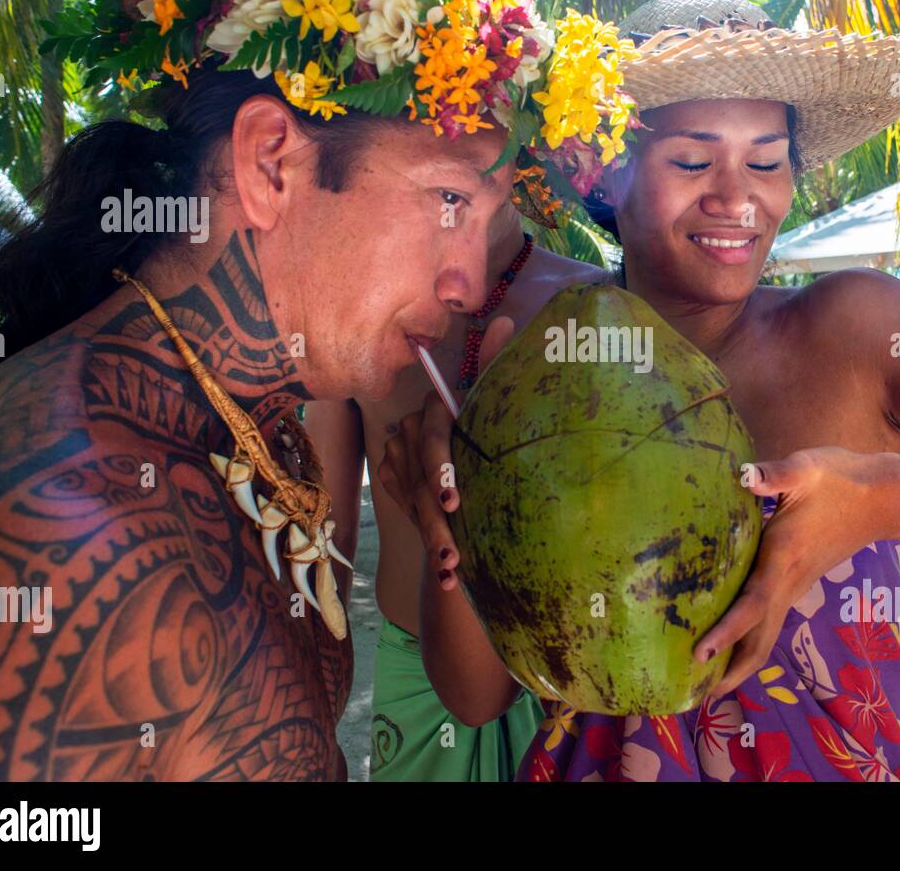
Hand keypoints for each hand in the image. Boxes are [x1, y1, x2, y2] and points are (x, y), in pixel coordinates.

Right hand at [373, 316, 515, 590]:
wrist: (470, 475)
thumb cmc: (490, 434)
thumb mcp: (495, 404)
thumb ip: (495, 361)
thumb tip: (508, 319)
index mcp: (434, 411)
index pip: (433, 440)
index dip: (440, 471)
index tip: (453, 503)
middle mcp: (408, 431)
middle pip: (420, 482)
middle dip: (437, 522)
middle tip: (456, 556)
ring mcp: (395, 457)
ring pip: (413, 505)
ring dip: (435, 542)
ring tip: (453, 572)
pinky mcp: (392, 481)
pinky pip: (407, 515)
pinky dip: (428, 547)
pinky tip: (444, 580)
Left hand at [695, 447, 899, 700]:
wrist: (884, 496)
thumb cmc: (842, 479)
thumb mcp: (807, 469)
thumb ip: (775, 474)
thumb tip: (743, 474)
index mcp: (785, 560)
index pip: (752, 605)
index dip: (726, 631)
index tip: (700, 654)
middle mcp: (790, 583)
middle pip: (760, 640)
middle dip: (731, 671)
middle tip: (696, 696)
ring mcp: (797, 587)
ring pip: (767, 635)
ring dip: (739, 661)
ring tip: (707, 683)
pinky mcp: (798, 582)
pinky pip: (770, 621)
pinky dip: (749, 639)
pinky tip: (730, 640)